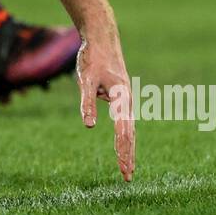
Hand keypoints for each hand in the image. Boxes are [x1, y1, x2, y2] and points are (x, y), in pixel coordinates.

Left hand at [77, 31, 134, 181]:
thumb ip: (87, 102)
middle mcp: (126, 100)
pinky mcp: (119, 96)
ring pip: (129, 128)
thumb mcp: (85, 80)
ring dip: (128, 147)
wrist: (101, 37)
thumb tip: (89, 126)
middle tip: (127, 177)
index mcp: (121, 98)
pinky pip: (125, 121)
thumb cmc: (92, 57)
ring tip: (127, 166)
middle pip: (130, 134)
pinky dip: (126, 135)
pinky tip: (123, 143)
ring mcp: (124, 99)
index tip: (124, 170)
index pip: (123, 131)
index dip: (123, 151)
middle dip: (128, 155)